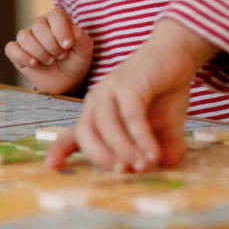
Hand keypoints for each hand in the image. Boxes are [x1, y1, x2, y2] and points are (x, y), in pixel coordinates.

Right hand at [4, 7, 92, 94]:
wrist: (66, 82)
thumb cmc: (75, 62)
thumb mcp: (85, 50)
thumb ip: (80, 37)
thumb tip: (68, 35)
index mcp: (58, 21)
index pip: (55, 14)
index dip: (60, 28)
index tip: (68, 45)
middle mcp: (40, 26)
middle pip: (38, 26)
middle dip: (51, 45)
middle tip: (61, 56)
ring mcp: (27, 38)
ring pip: (24, 36)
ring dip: (39, 52)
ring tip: (50, 61)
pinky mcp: (16, 52)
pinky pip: (11, 48)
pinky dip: (22, 56)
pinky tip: (34, 64)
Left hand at [45, 19, 215, 171]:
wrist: (177, 55)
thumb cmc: (163, 93)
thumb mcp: (161, 129)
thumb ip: (161, 149)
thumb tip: (164, 165)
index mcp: (98, 115)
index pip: (74, 135)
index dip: (60, 151)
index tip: (52, 166)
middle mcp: (97, 102)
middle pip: (85, 133)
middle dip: (101, 157)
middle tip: (124, 172)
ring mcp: (110, 90)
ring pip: (105, 126)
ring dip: (124, 150)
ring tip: (144, 166)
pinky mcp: (130, 84)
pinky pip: (131, 116)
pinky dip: (141, 137)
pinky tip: (154, 154)